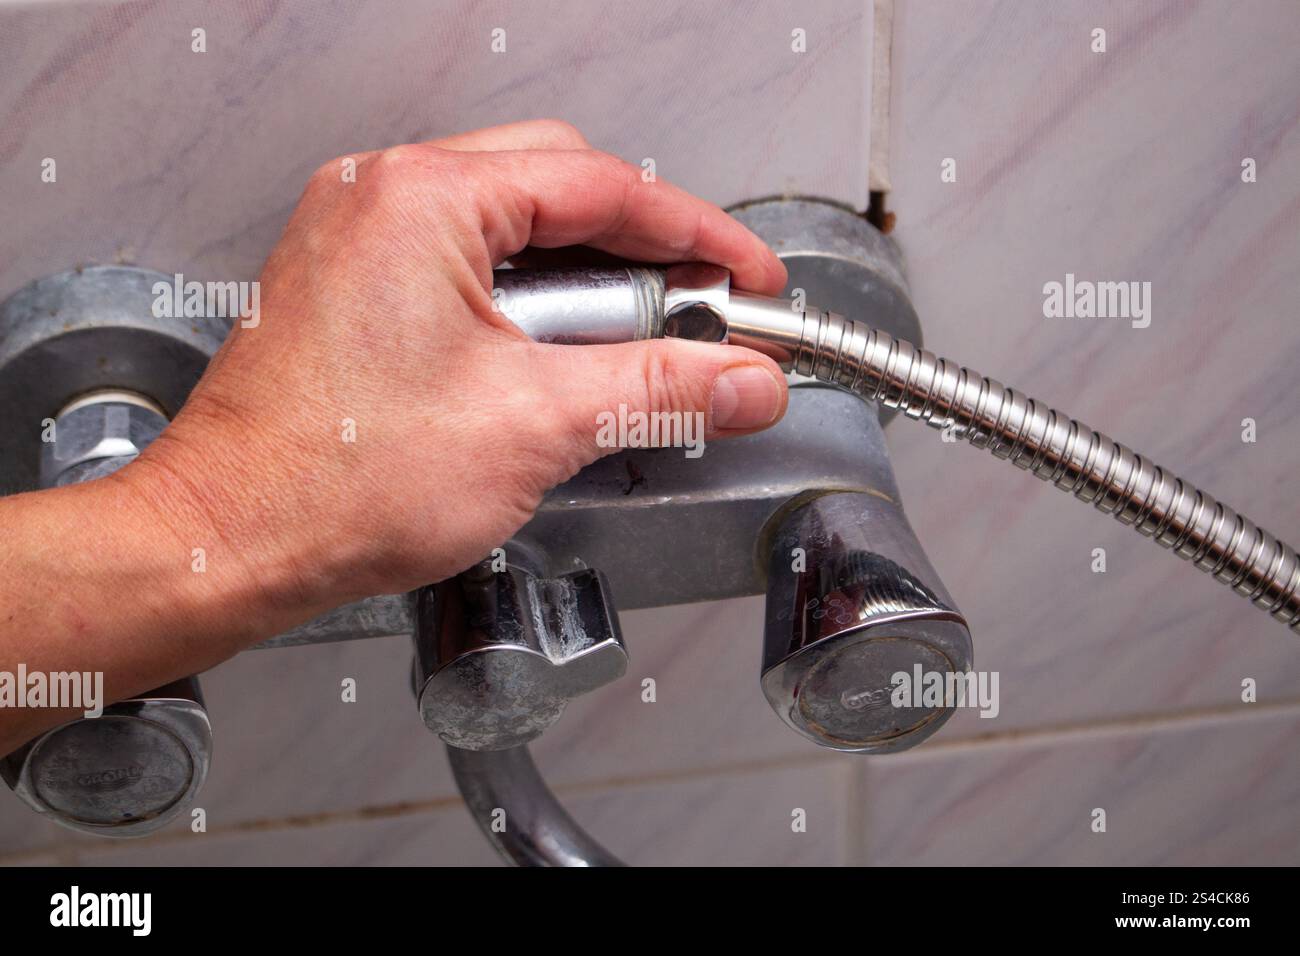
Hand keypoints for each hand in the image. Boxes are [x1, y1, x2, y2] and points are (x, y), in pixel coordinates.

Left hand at [126, 119, 789, 620]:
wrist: (227, 543)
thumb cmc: (333, 485)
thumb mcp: (534, 428)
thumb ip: (661, 390)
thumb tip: (747, 378)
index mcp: (424, 200)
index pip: (602, 186)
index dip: (697, 234)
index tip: (748, 278)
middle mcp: (382, 198)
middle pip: (559, 190)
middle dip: (642, 255)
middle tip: (696, 319)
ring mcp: (360, 240)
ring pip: (513, 230)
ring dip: (584, 287)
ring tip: (622, 359)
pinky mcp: (353, 289)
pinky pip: (466, 266)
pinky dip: (526, 308)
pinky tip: (550, 369)